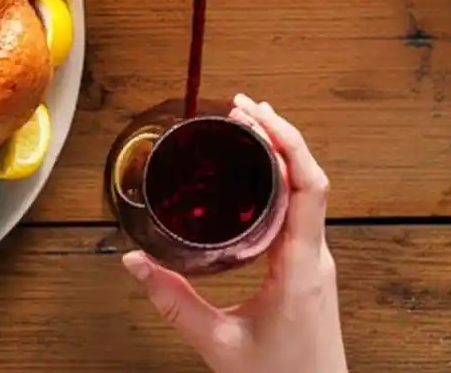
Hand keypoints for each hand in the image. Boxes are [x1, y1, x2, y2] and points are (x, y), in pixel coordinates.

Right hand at [121, 94, 347, 372]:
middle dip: (280, 135)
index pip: (308, 188)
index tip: (255, 116)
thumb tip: (135, 262)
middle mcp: (315, 258)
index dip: (287, 143)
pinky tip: (259, 174)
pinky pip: (302, 212)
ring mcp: (316, 263)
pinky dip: (284, 180)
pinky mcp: (309, 270)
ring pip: (310, 192)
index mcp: (300, 267)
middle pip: (311, 178)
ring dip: (285, 154)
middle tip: (242, 108)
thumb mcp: (216, 342)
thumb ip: (172, 301)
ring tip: (251, 126)